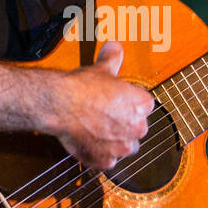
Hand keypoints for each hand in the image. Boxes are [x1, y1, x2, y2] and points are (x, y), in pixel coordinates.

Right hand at [50, 40, 154, 169]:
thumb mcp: (101, 68)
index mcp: (143, 105)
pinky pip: (108, 160)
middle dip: (125, 123)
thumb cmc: (83, 87)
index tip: (117, 100)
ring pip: (125, 146)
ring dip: (116, 141)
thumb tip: (115, 46)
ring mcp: (122, 147)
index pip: (145, 105)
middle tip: (106, 115)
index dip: (130, 102)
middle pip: (137, 128)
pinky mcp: (106, 161)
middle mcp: (137, 128)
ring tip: (99, 130)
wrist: (61, 105)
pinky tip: (90, 143)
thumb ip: (113, 58)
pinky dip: (101, 154)